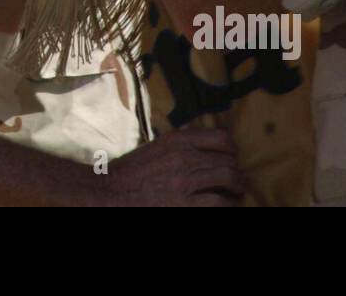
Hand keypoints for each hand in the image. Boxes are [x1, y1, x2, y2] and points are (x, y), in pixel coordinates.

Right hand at [107, 128, 241, 205]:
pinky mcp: (185, 205)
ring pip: (229, 180)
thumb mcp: (156, 148)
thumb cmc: (130, 173)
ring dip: (236, 190)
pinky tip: (223, 206)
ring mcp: (185, 181)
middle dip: (236, 174)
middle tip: (236, 183)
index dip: (232, 151)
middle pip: (229, 161)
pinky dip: (226, 205)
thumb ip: (181, 147)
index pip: (221, 138)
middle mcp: (185, 156)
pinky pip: (219, 203)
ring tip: (235, 196)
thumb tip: (205, 152)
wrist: (109, 192)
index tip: (232, 159)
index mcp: (177, 140)